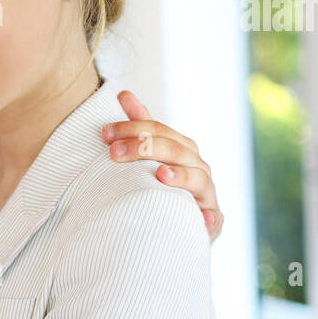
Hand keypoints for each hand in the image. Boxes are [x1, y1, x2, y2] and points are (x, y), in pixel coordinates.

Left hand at [101, 91, 223, 241]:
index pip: (159, 131)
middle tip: (113, 153)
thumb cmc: (162, 185)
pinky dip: (208, 218)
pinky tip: (200, 217)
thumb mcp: (152, 155)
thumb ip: (141, 126)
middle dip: (144, 148)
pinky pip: (213, 219)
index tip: (105, 133)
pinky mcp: (211, 222)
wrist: (180, 225)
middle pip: (175, 150)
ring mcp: (206, 194)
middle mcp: (197, 167)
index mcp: (182, 148)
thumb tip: (123, 93)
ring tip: (161, 175)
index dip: (132, 129)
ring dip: (180, 176)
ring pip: (198, 179)